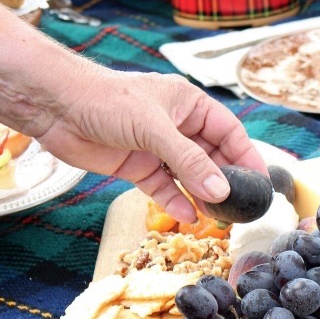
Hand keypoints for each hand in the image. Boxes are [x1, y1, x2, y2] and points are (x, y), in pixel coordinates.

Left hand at [37, 66, 267, 221]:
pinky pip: (162, 187)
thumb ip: (189, 162)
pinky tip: (186, 217)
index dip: (246, 156)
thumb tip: (220, 191)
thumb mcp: (155, 129)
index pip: (228, 131)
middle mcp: (175, 125)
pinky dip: (173, 202)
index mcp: (188, 104)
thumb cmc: (107, 100)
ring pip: (187, 175)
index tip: (261, 182)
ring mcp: (155, 147)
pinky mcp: (135, 166)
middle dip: (225, 181)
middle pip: (210, 156)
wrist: (57, 107)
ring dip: (200, 195)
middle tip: (241, 207)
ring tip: (218, 218)